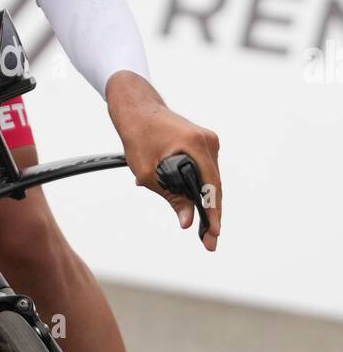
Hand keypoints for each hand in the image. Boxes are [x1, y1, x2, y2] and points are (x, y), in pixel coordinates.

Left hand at [106, 72, 221, 251]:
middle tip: (209, 242)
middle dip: (211, 214)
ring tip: (203, 230)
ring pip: (210, 179)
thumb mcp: (149, 172)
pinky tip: (194, 206)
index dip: (212, 213)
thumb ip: (171, 197)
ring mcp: (207, 142)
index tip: (213, 234)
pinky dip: (199, 188)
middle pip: (215, 185)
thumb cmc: (138, 136)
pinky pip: (205, 171)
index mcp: (197, 144)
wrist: (136, 109)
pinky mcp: (202, 144)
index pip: (211, 186)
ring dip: (205, 202)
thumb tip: (187, 221)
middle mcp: (208, 142)